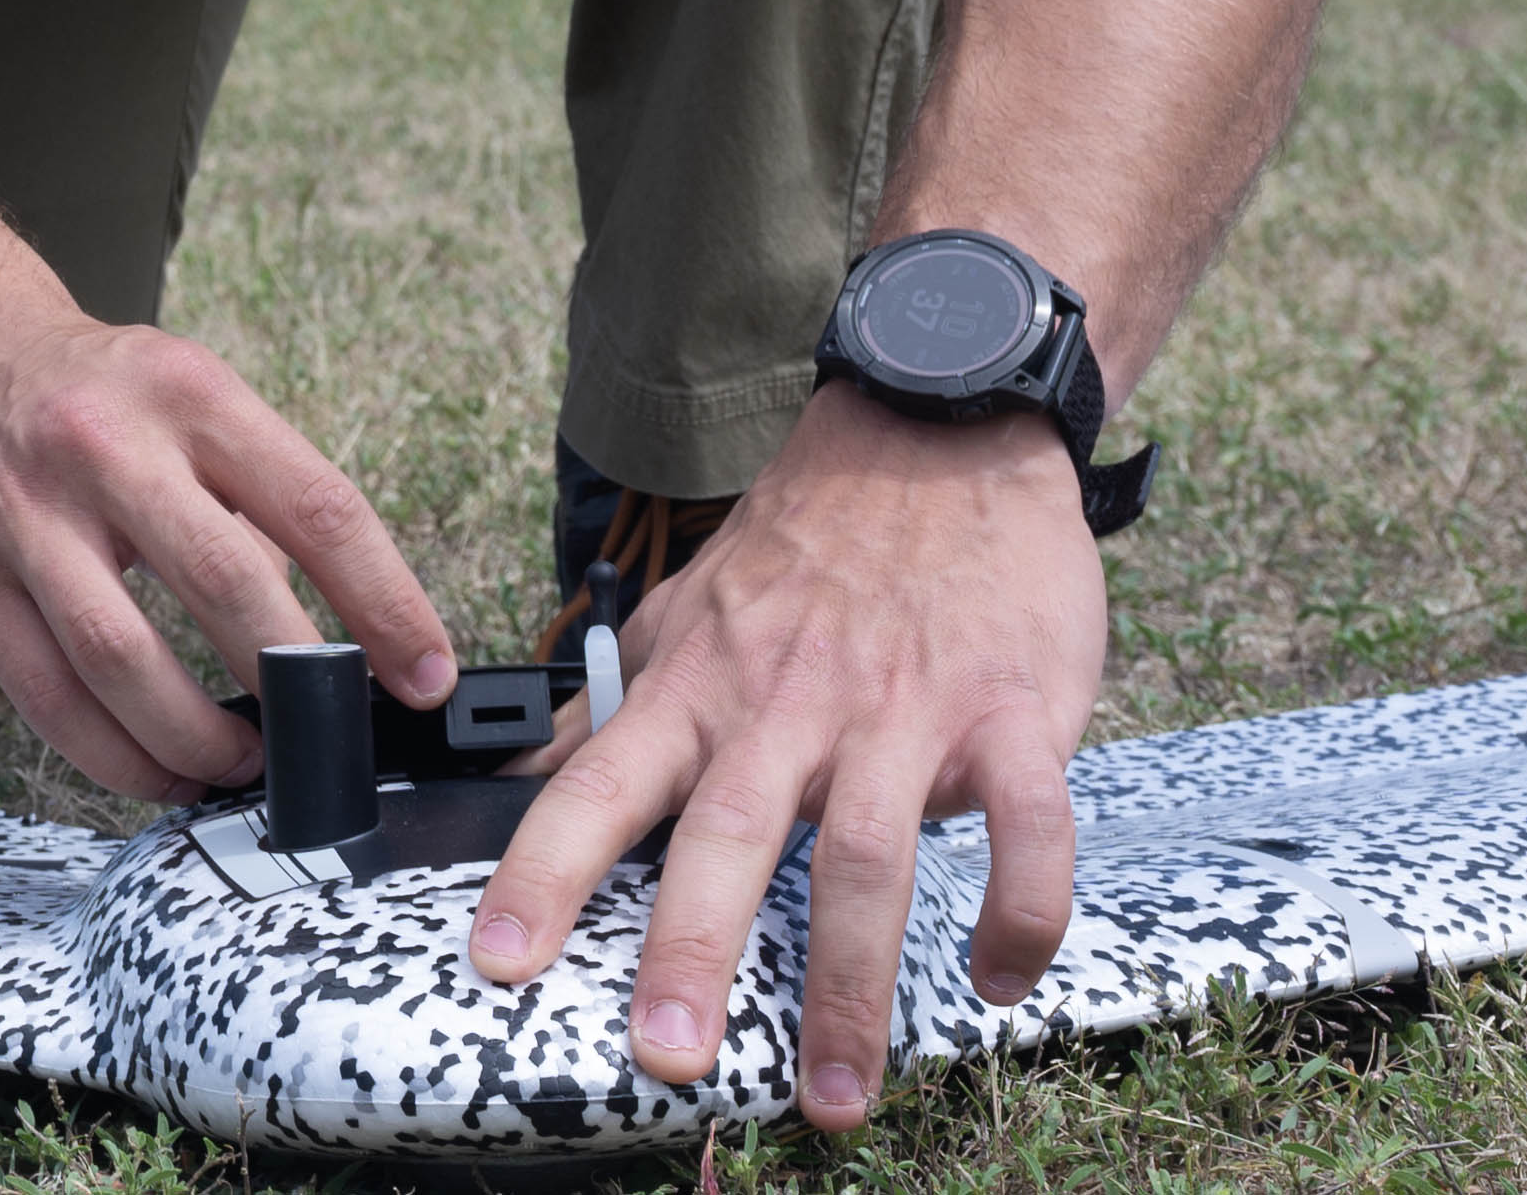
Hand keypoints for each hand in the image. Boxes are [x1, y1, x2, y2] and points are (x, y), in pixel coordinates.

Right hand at [0, 300, 453, 796]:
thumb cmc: (98, 391)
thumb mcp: (196, 399)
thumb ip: (262, 500)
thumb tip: (351, 638)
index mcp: (187, 394)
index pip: (314, 506)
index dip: (385, 603)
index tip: (423, 676)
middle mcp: (101, 443)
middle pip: (224, 583)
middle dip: (297, 683)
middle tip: (332, 737)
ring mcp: (22, 513)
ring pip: (120, 658)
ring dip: (198, 736)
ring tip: (244, 765)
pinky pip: (46, 696)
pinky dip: (114, 755)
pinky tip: (159, 770)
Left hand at [471, 388, 1102, 1128]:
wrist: (936, 433)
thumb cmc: (806, 549)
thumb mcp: (687, 615)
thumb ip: (615, 704)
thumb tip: (519, 773)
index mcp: (702, 688)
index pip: (601, 786)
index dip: (544, 872)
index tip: (498, 962)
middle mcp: (788, 706)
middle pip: (728, 836)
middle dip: (692, 951)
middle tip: (664, 1057)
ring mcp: (903, 712)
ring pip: (870, 858)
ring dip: (852, 985)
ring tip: (837, 1093)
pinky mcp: (1011, 714)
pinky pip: (1028, 828)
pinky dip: (1020, 912)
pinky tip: (995, 982)